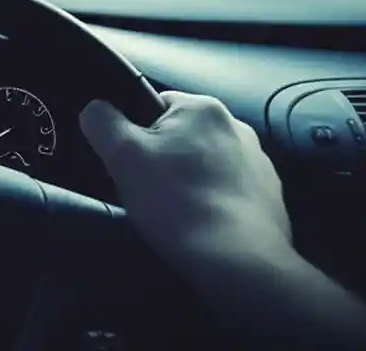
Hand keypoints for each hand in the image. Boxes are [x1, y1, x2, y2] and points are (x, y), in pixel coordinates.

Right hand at [79, 91, 291, 264]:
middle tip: (150, 192)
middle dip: (165, 160)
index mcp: (203, 108)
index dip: (135, 134)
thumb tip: (95, 109)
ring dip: (193, 181)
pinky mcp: (270, 195)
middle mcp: (238, 126)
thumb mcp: (123, 157)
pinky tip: (205, 225)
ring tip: (178, 213)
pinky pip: (232, 192)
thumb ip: (103, 122)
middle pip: (183, 137)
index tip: (130, 164)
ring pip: (208, 165)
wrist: (237, 260)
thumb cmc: (177, 202)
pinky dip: (217, 203)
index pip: (156, 105)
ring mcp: (260, 162)